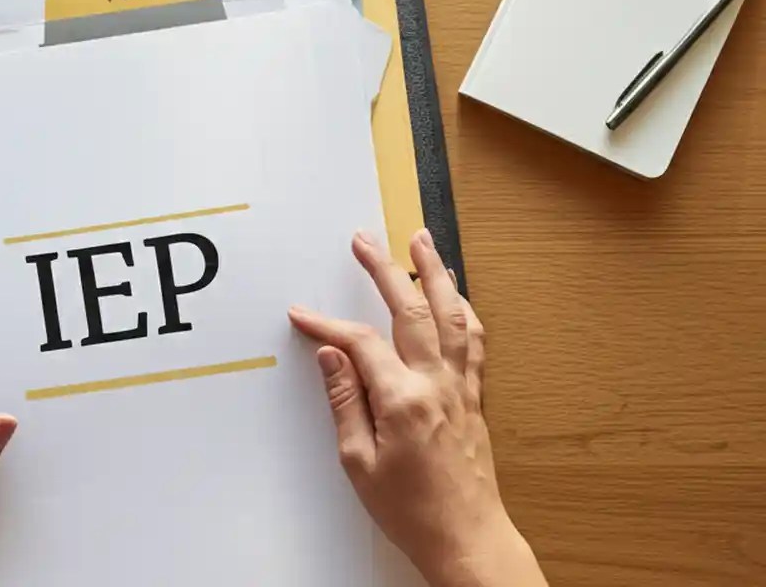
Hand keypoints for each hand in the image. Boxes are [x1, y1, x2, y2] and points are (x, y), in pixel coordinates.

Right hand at [289, 230, 545, 586]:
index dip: (327, 323)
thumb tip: (332, 355)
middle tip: (364, 240)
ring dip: (436, 273)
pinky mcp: (475, 396)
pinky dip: (464, 309)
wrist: (466, 538)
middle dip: (384, 268)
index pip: (361, 343)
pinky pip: (474, 340)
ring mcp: (462, 387)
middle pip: (412, 309)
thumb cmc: (411, 510)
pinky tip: (456, 294)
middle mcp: (438, 384)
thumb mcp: (358, 462)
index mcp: (404, 400)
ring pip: (453, 314)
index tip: (302, 314)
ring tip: (422, 240)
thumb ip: (345, 402)